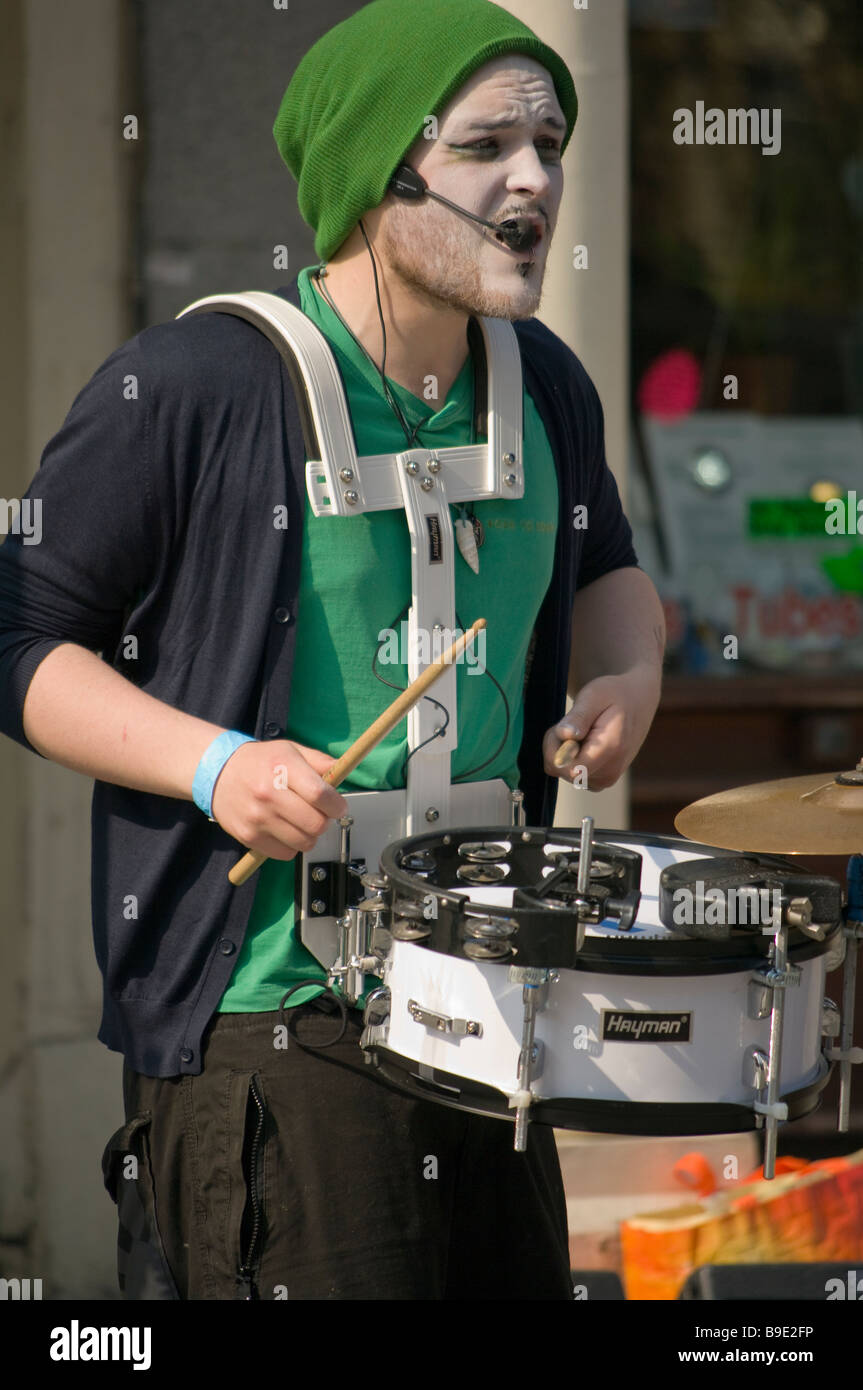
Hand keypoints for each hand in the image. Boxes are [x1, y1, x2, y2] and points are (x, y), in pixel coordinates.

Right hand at [210, 739, 348, 859]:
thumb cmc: (259, 762)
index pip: (319, 794)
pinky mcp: (249, 836)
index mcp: (281, 767)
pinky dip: (291, 846)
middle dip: (325, 821)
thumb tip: (344, 772)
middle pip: (315, 823)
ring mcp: (257, 817)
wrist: (217, 773)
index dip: (336, 805)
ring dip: (309, 835)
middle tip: (319, 814)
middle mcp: (268, 793)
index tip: (338, 806)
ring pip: (303, 842)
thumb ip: (320, 761)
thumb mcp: (290, 750)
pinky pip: (286, 854)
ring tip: (301, 821)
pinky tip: (284, 829)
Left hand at [542, 666, 660, 791]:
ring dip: (562, 751)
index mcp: (611, 750)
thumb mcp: (594, 695)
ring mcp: (606, 780)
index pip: (567, 767)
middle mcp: (610, 772)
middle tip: (570, 723)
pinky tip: (583, 742)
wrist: (636, 703)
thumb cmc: (612, 695)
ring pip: (563, 773)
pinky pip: (570, 774)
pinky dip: (569, 758)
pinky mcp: (600, 781)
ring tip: (581, 731)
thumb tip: (565, 735)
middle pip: (561, 771)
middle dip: (556, 746)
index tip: (561, 727)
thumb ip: (579, 716)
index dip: (554, 748)